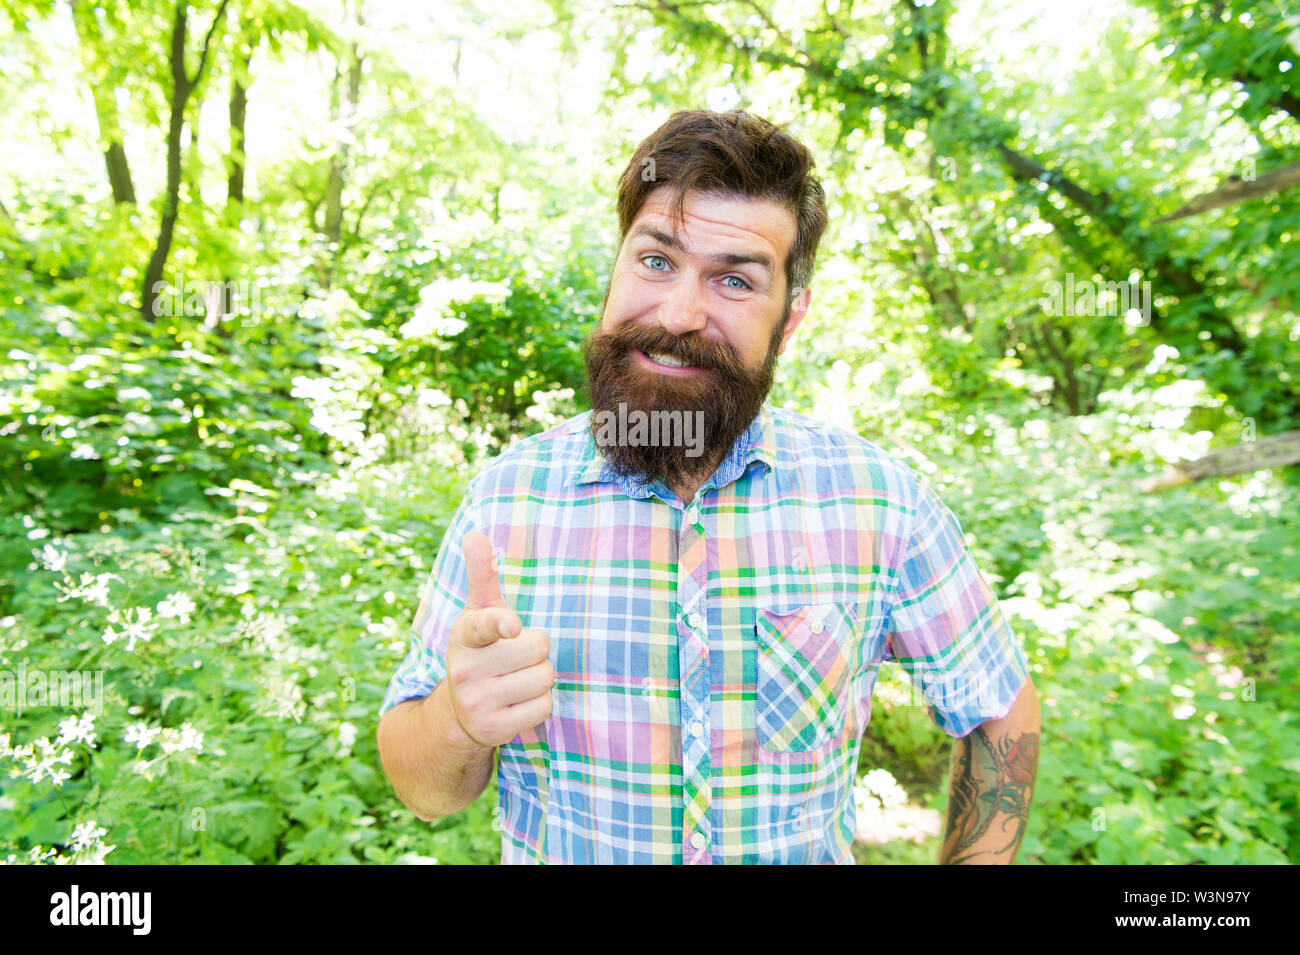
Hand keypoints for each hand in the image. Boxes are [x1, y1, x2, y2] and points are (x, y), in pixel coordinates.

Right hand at [444, 530, 553, 747]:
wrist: (458, 712)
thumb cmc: (482, 651)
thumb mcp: (478, 614)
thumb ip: (482, 576)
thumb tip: (474, 533)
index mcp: (465, 634)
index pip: (485, 624)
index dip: (501, 623)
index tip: (512, 626)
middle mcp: (465, 669)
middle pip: (537, 647)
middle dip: (537, 650)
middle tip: (517, 657)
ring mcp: (477, 701)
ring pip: (543, 678)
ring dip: (540, 677)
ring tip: (517, 679)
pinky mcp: (493, 730)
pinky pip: (543, 707)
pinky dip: (539, 704)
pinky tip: (518, 702)